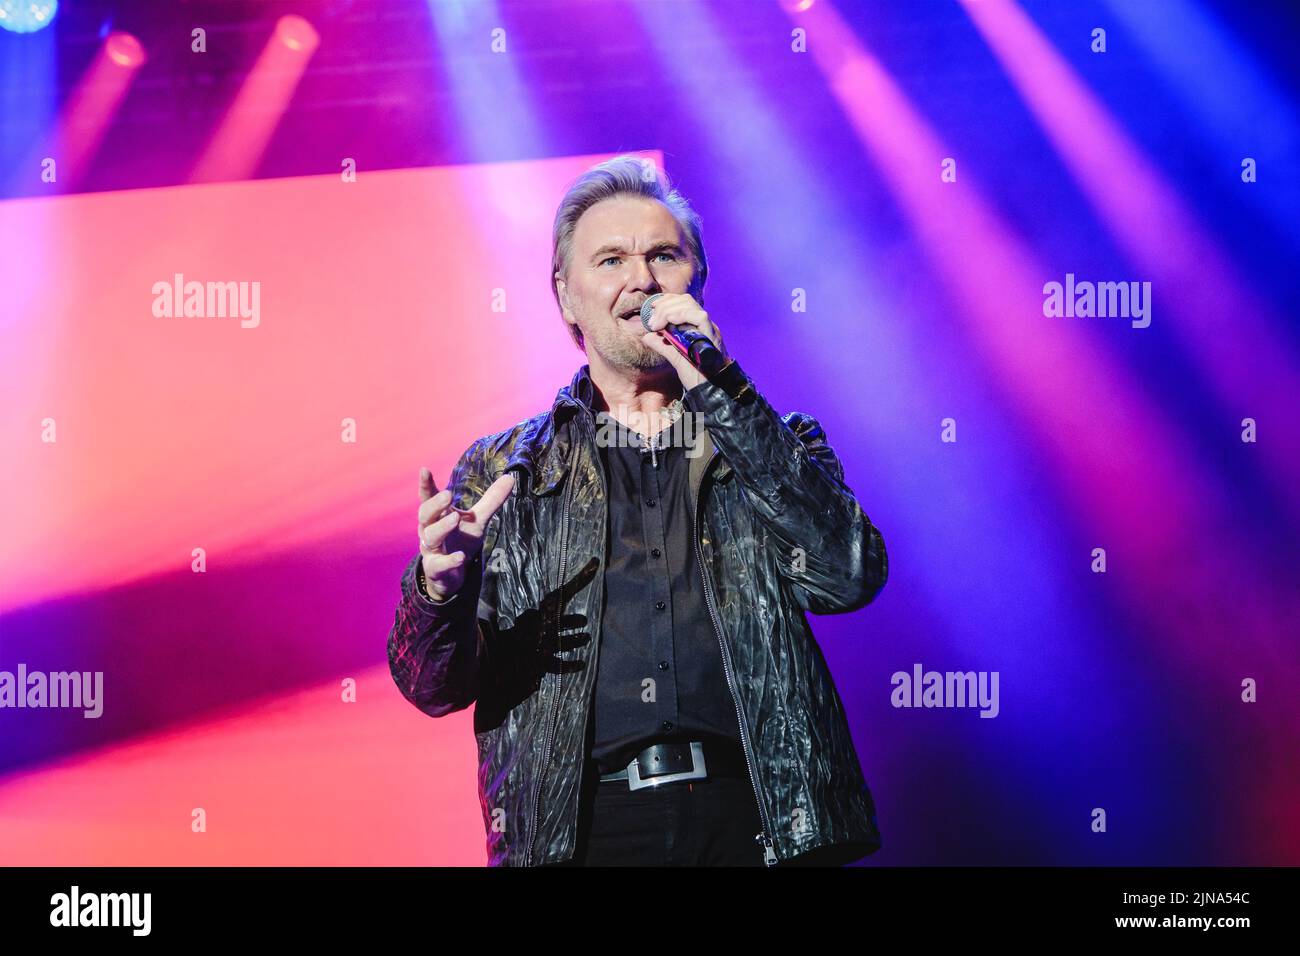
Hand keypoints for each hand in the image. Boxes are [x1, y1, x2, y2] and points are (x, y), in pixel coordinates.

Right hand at [418, 466, 514, 601]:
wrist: (451, 574)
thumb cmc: (460, 540)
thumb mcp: (477, 519)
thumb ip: (491, 500)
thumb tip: (510, 478)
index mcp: (437, 515)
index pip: (428, 497)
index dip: (425, 485)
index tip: (424, 469)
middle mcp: (429, 530)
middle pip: (425, 515)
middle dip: (435, 505)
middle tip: (448, 494)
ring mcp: (431, 550)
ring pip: (431, 537)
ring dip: (442, 527)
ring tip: (455, 517)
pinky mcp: (436, 569)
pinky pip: (440, 564)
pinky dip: (450, 560)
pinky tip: (461, 557)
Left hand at [638, 293, 728, 389]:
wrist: (711, 390)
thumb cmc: (697, 376)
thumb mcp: (675, 358)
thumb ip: (663, 345)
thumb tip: (647, 336)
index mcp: (698, 327)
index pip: (684, 302)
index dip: (667, 300)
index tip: (653, 307)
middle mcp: (705, 325)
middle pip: (686, 300)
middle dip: (665, 305)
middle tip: (652, 320)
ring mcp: (710, 330)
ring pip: (690, 306)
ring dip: (669, 310)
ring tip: (656, 324)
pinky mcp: (712, 337)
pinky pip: (700, 317)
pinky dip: (682, 315)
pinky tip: (669, 322)